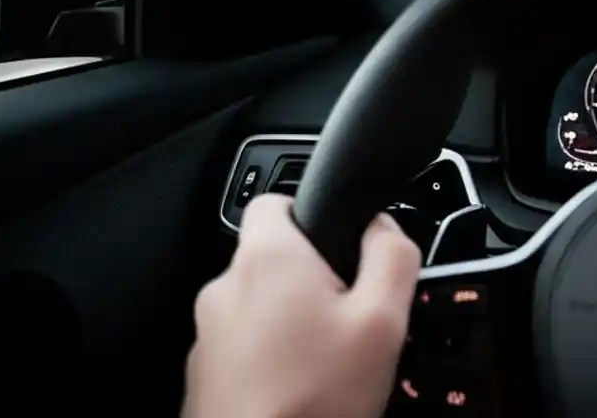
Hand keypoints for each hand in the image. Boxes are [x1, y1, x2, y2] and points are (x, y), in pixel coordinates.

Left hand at [183, 195, 420, 417]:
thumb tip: (386, 226)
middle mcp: (226, 288)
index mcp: (269, 259)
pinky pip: (246, 347)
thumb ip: (392, 258)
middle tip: (352, 320)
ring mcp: (208, 334)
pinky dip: (273, 359)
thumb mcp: (383, 322)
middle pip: (275, 258)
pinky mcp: (204, 374)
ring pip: (261, 307)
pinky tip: (303, 390)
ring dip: (293, 324)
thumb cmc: (315, 402)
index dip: (315, 212)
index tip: (344, 245)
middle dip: (314, 281)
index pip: (277, 198)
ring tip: (329, 365)